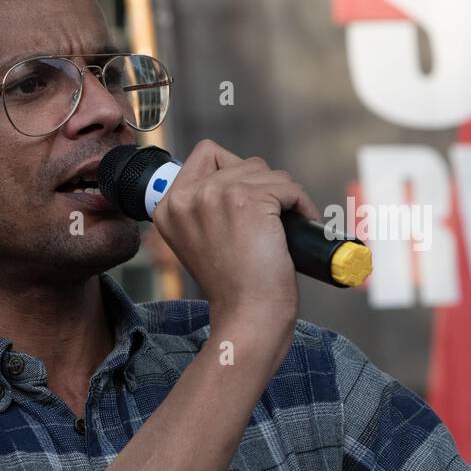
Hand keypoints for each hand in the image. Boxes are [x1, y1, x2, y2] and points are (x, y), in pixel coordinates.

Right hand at [151, 139, 319, 343]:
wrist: (247, 315)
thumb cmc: (233, 287)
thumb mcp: (201, 240)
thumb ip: (206, 207)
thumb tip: (242, 176)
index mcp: (168, 207)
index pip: (206, 155)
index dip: (236, 173)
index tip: (250, 202)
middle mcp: (185, 197)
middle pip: (242, 162)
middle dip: (265, 187)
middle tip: (272, 220)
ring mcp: (215, 195)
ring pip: (266, 172)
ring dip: (284, 195)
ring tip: (283, 226)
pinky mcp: (248, 200)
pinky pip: (288, 186)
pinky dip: (301, 204)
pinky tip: (300, 223)